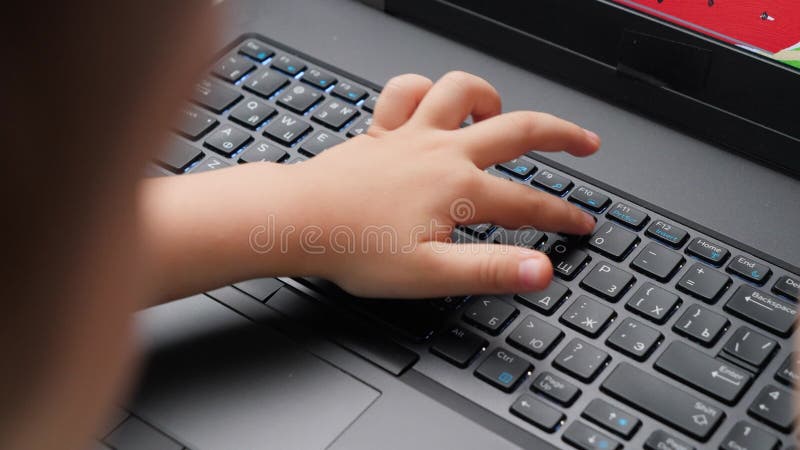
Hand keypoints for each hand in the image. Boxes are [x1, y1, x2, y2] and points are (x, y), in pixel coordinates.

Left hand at [278, 71, 599, 296]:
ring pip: (462, 92)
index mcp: (459, 189)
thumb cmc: (355, 247)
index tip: (584, 223)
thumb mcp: (430, 274)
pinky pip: (406, 91)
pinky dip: (423, 90)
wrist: (297, 222)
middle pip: (518, 130)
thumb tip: (542, 270)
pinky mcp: (383, 131)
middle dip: (561, 135)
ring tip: (502, 114)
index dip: (563, 215)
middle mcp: (442, 152)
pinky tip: (431, 104)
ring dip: (490, 97)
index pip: (529, 203)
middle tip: (586, 141)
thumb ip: (490, 270)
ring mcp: (412, 135)